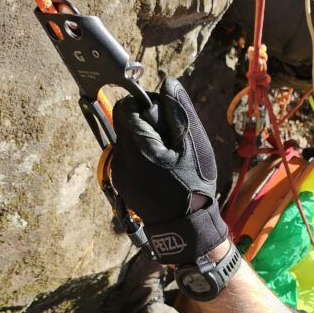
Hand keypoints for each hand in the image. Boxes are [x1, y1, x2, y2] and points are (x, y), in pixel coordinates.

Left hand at [110, 79, 227, 264]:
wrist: (185, 229)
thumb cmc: (193, 187)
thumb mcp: (194, 145)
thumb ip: (179, 111)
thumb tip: (169, 83)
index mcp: (137, 145)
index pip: (127, 107)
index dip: (145, 106)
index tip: (164, 119)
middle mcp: (122, 158)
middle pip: (126, 124)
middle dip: (147, 125)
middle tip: (172, 142)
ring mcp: (120, 173)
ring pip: (127, 143)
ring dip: (145, 143)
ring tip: (169, 159)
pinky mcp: (122, 185)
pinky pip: (129, 161)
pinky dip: (142, 160)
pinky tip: (162, 173)